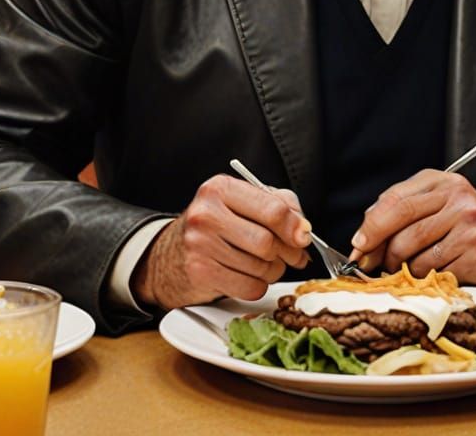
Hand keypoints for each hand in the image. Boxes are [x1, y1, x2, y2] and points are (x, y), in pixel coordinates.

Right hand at [131, 175, 310, 309]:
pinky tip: (250, 276)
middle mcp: (207, 214)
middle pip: (268, 242)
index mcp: (221, 188)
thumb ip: (280, 206)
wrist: (171, 255)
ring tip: (267, 264)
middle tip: (293, 255)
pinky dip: (259, 286)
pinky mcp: (200, 273)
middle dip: (289, 253)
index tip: (304, 237)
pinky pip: (249, 287)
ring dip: (274, 270)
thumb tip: (303, 231)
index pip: (273, 210)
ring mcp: (200, 244)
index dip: (296, 227)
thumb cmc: (217, 225)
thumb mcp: (245, 202)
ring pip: (261, 267)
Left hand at [347, 170, 475, 288]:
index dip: (371, 225)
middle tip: (369, 264)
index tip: (358, 243)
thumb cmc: (474, 222)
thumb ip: (408, 208)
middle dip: (378, 249)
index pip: (396, 200)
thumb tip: (367, 230)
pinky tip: (431, 275)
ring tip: (405, 269)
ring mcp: (468, 227)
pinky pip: (433, 273)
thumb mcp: (443, 202)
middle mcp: (457, 200)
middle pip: (401, 226)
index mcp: (443, 182)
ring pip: (413, 254)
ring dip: (401, 269)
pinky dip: (425, 279)